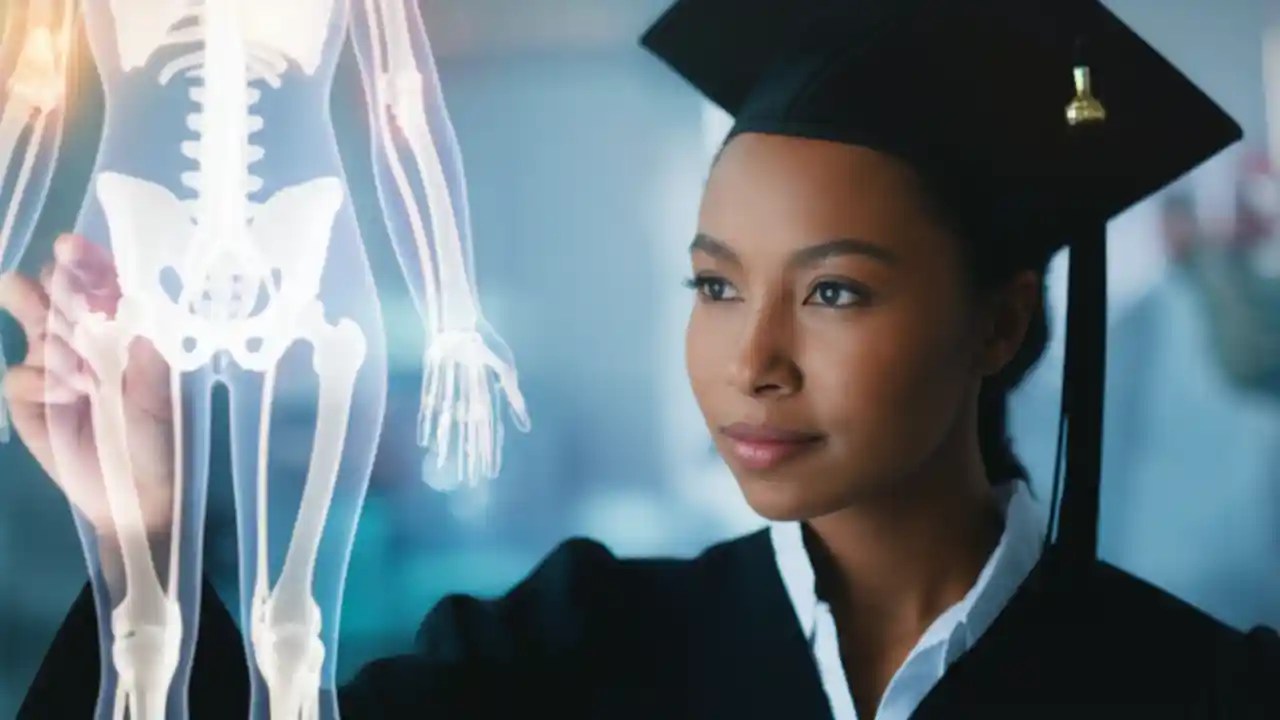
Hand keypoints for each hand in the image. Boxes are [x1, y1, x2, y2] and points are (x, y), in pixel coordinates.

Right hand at [0, 234, 175, 540]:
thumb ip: (142, 339)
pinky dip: (41, 382)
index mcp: (119, 326)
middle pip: (55, 292)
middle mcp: (80, 336)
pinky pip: (20, 375)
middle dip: (57, 284)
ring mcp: (50, 363)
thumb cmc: (158, 431)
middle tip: (63, 284)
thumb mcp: (160, 383)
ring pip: (33, 324)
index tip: (71, 247)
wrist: (135, 491)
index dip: (85, 262)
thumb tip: (129, 291)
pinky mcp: (28, 397)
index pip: (98, 281)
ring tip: (62, 341)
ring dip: (47, 328)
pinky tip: (68, 398)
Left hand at [418, 318, 530, 490]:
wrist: (460, 321)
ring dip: (447, 445)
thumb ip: (514, 398)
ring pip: (448, 425)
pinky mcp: (433, 383)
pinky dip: (426, 424)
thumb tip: (525, 427)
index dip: (490, 451)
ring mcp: (450, 391)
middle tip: (468, 480)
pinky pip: (429, 408)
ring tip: (443, 467)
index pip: (489, 430)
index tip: (491, 473)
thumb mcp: (507, 370)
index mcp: (487, 395)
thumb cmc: (487, 343)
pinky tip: (424, 441)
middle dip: (469, 456)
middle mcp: (468, 397)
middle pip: (468, 434)